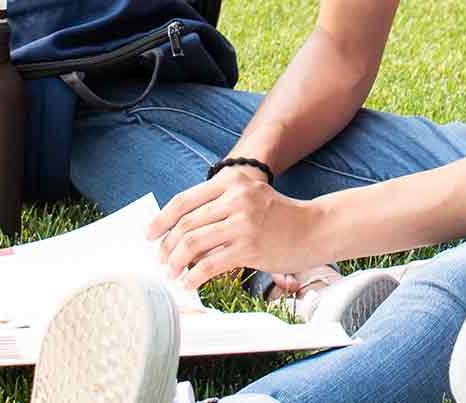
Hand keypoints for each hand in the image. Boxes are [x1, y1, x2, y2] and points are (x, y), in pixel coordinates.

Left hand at [148, 167, 330, 288]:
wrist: (315, 228)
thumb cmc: (278, 216)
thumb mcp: (248, 197)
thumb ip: (218, 206)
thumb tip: (179, 231)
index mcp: (231, 182)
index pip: (184, 200)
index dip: (161, 219)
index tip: (150, 234)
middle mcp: (236, 198)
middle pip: (185, 223)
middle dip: (167, 246)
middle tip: (162, 260)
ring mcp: (242, 222)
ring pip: (192, 244)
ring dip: (176, 262)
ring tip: (174, 273)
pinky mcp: (249, 247)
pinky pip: (209, 265)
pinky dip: (194, 277)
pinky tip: (191, 283)